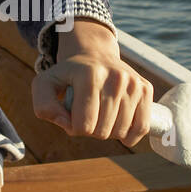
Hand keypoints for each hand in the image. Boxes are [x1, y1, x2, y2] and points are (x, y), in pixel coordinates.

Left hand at [33, 51, 154, 147]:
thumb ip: (44, 106)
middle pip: (102, 131)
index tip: (71, 116)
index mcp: (89, 76)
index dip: (73, 128)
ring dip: (108, 132)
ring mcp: (133, 82)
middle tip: (86, 114)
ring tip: (100, 115)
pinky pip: (142, 127)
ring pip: (121, 132)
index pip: (84, 126)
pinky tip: (119, 126)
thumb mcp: (45, 84)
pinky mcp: (146, 89)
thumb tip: (67, 124)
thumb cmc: (68, 76)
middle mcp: (115, 77)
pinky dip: (129, 136)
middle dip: (90, 130)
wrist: (95, 55)